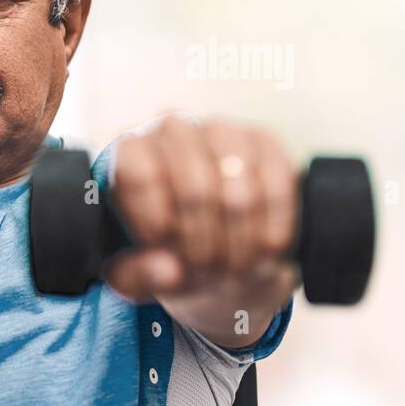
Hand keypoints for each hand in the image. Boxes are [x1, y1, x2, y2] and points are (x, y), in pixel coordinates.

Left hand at [104, 115, 300, 319]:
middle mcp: (171, 128)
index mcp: (127, 152)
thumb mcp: (134, 275)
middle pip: (195, 190)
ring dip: (239, 244)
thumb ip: (137, 277)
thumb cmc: (160, 252)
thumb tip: (168, 273)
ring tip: (232, 270)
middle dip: (203, 246)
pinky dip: (271, 232)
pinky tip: (263, 254)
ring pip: (239, 194)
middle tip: (206, 274)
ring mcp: (220, 130)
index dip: (158, 225)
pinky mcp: (263, 140)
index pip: (140, 176)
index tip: (169, 258)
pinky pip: (277, 189)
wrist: (209, 238)